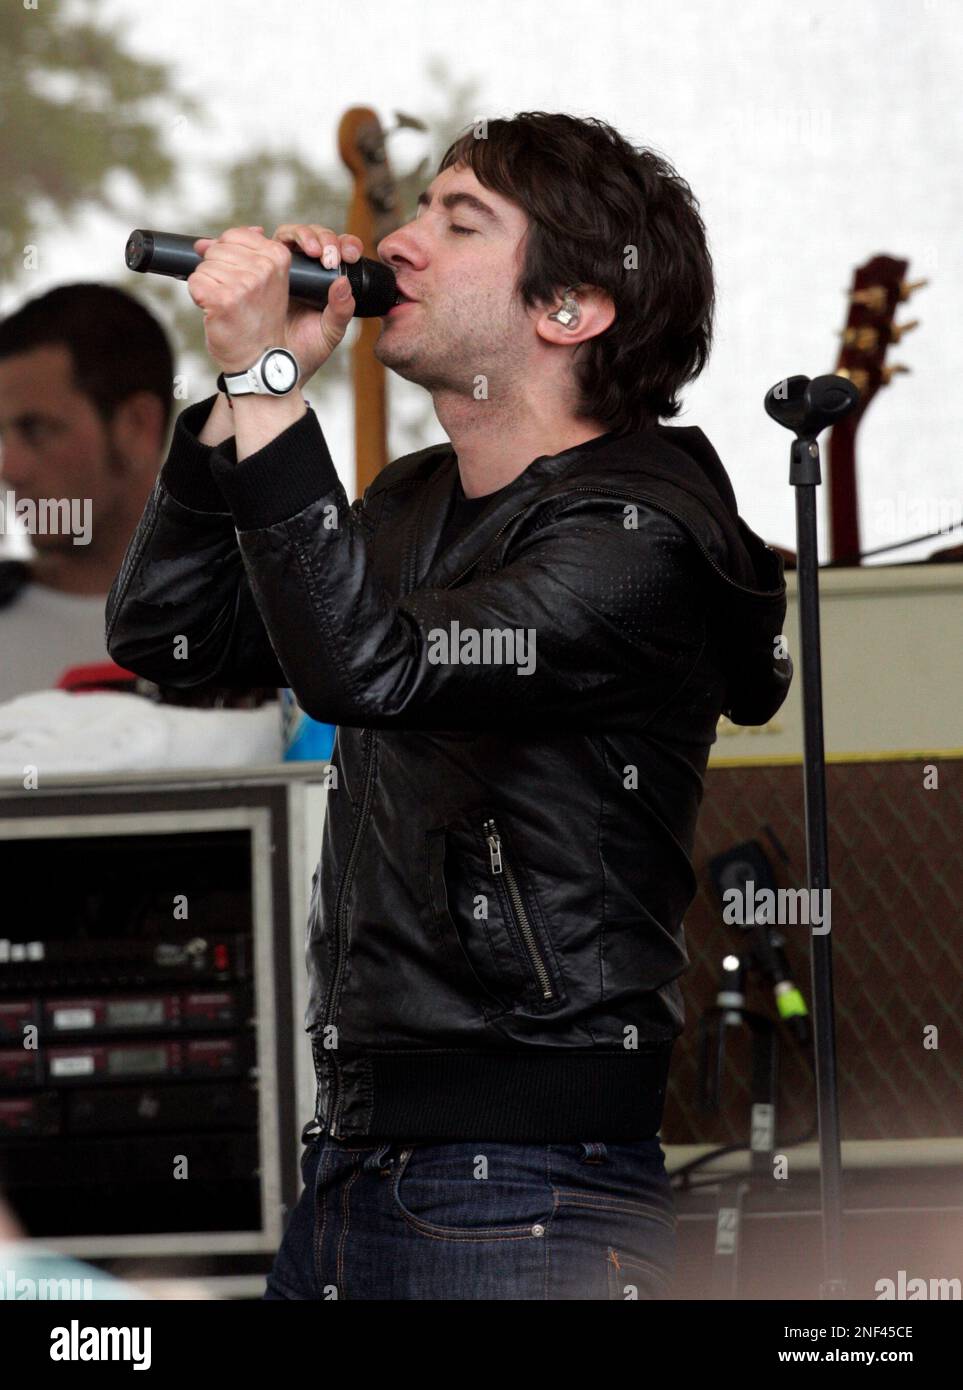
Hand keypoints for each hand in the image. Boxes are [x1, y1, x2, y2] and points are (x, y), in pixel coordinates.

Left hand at [188, 226, 291, 374]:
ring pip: (203, 266)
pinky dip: (199, 297)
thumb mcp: (263, 281)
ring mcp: (243, 284)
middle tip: (235, 298)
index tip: (241, 280)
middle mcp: (263, 268)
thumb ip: (239, 255)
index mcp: (277, 256)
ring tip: (227, 306)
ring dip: (209, 286)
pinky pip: (195, 282)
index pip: (234, 235)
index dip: (228, 257)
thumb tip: (202, 242)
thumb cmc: (258, 321)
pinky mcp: (223, 299)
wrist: (259, 359)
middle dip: (217, 272)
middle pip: (216, 250)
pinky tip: (216, 312)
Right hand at [269, 223, 361, 383]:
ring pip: (289, 235)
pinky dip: (264, 240)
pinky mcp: (255, 268)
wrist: (273, 368)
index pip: (336, 249)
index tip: (350, 256)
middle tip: (328, 256)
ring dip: (302, 236)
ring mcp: (278, 267)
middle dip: (324, 238)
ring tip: (312, 251)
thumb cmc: (304, 351)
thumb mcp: (329, 333)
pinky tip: (273, 247)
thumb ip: (341, 312)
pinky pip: (259, 245)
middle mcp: (302, 268)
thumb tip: (343, 283)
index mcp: (324, 279)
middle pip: (313, 235)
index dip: (345, 245)